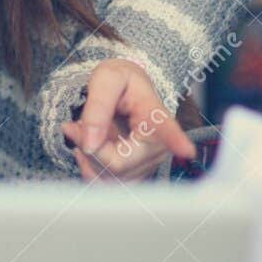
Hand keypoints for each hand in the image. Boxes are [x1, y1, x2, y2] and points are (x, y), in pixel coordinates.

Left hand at [62, 58, 195, 181]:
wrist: (126, 92)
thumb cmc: (120, 83)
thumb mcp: (107, 79)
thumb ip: (98, 106)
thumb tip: (91, 143)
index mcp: (154, 115)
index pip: (165, 129)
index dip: (176, 140)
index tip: (187, 150)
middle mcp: (157, 147)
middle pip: (116, 163)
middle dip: (88, 146)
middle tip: (74, 125)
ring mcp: (147, 166)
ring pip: (105, 176)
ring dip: (87, 155)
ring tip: (91, 132)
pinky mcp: (134, 178)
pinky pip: (101, 182)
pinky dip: (89, 165)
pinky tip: (95, 146)